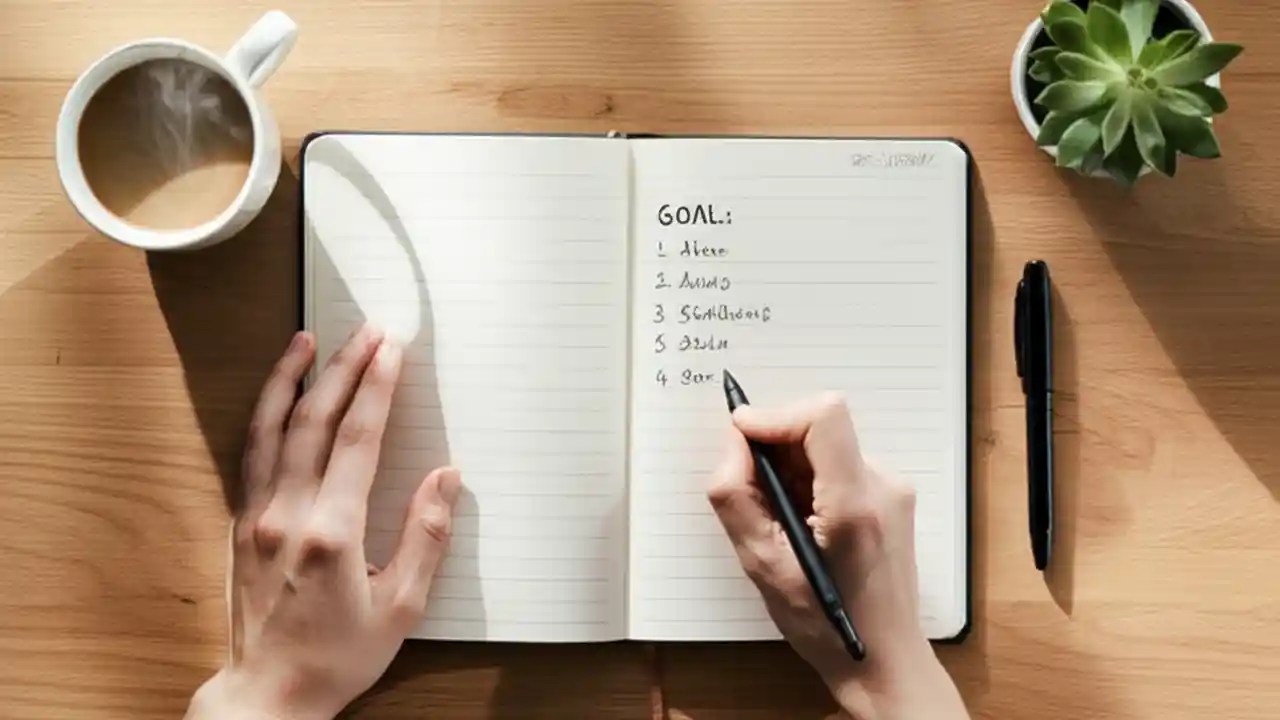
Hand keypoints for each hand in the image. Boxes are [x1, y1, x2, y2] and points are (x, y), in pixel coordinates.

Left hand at [186, 325, 460, 719]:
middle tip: (366, 332)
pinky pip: (252, 453)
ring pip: (271, 429)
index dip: (376, 389)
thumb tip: (445, 478)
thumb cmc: (338, 657)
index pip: (357, 440)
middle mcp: (287, 514)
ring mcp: (257, 516)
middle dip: (344, 369)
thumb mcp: (401, 608)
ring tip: (308, 341)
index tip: (390, 350)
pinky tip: (278, 395)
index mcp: (332, 531)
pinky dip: (265, 415)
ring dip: (291, 379)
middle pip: (314, 421)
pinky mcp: (242, 524)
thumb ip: (425, 537)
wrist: (268, 695)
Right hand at [709, 394, 966, 719]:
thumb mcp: (762, 566)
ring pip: (826, 445)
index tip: (741, 435)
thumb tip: (734, 444)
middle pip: (820, 427)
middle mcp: (882, 487)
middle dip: (776, 446)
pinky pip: (839, 463)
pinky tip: (804, 523)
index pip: (822, 417)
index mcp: (853, 506)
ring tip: (781, 519)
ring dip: (792, 467)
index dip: (774, 415)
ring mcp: (893, 489)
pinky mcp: (891, 496)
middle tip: (754, 491)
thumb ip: (737, 497)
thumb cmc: (824, 626)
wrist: (883, 659)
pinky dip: (810, 479)